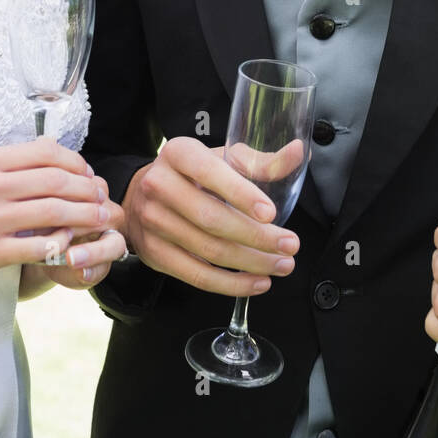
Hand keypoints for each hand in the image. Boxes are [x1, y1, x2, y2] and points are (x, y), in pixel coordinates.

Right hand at [0, 137, 111, 297]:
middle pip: (56, 179)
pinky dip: (60, 246)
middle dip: (88, 190)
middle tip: (103, 200)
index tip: (87, 175)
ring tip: (100, 221)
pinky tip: (70, 247)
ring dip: (85, 217)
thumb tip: (43, 159)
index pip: (45, 151)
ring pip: (53, 211)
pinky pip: (36, 247)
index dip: (75, 162)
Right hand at [123, 135, 299, 296]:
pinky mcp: (154, 253)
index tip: (270, 213)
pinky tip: (257, 282)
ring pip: (208, 251)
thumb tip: (297, 153)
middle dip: (257, 237)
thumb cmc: (190, 174)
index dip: (241, 194)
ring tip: (282, 264)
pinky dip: (231, 284)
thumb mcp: (219, 158)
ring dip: (251, 262)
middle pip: (212, 218)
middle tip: (290, 245)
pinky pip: (197, 276)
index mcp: (178, 154)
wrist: (140, 195)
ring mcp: (153, 222)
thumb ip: (258, 161)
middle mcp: (159, 185)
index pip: (210, 173)